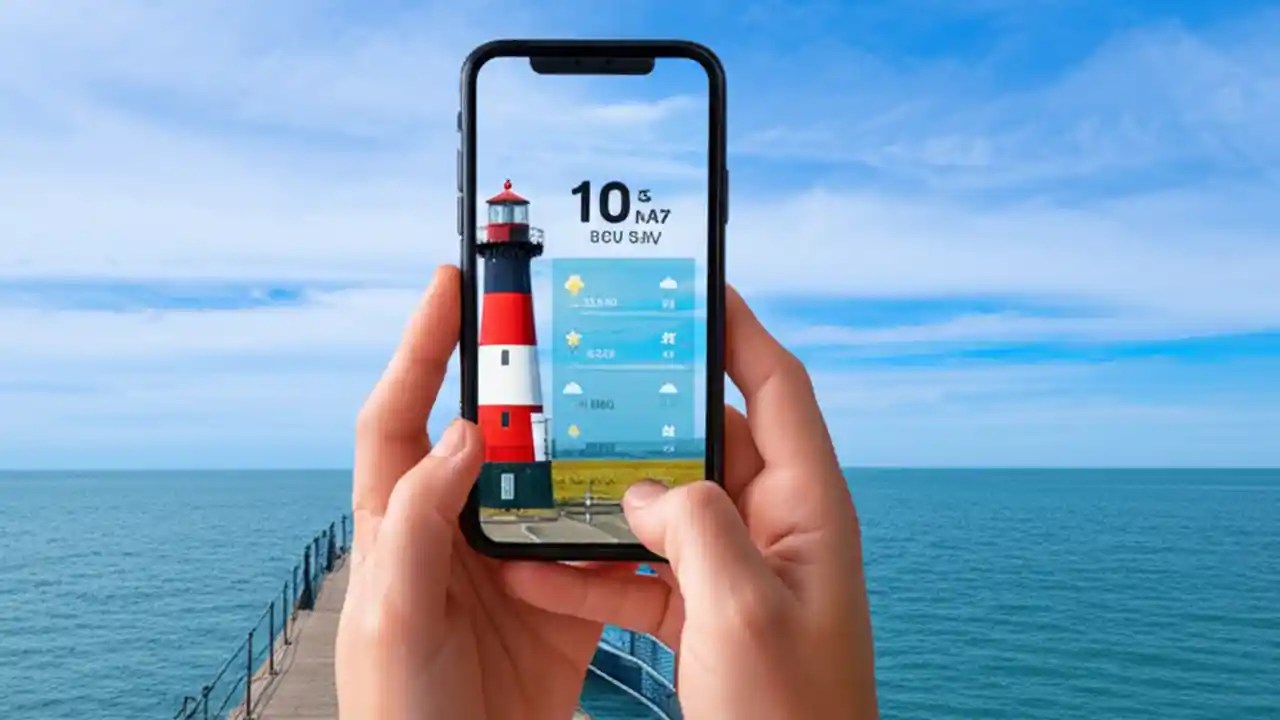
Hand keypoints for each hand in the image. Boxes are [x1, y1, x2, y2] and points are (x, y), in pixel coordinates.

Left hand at [335, 265, 607, 719]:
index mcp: (398, 525)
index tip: (449, 284)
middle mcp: (455, 532)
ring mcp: (512, 564)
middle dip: (516, 373)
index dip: (420, 346)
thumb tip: (461, 435)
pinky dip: (624, 520)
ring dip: (581, 441)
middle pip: (486, 430)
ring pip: (550, 479)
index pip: (399, 414)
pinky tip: (653, 495)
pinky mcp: (563, 601)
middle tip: (555, 321)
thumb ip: (416, 523)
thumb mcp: (391, 616)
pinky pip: (597, 544)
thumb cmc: (397, 710)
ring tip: (618, 394)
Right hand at [502, 287, 878, 718]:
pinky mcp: (706, 615)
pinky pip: (645, 572)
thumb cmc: (791, 714)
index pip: (777, 387)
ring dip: (607, 498)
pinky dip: (594, 569)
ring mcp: (740, 572)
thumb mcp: (740, 608)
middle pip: (708, 441)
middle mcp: (776, 529)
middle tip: (585, 379)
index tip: (689, 287)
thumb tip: (642, 490)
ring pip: (667, 507)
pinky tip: (538, 568)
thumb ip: (693, 524)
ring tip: (544, 471)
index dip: (737, 330)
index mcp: (806, 508)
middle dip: (645, 416)